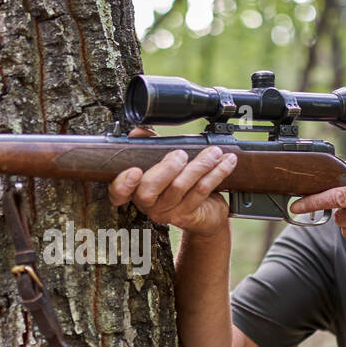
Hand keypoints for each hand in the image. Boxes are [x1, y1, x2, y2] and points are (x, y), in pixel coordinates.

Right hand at [107, 127, 236, 237]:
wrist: (204, 214)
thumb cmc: (180, 185)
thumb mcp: (163, 164)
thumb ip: (150, 147)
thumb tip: (139, 131)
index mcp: (136, 190)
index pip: (118, 193)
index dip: (123, 184)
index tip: (134, 171)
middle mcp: (148, 204)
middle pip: (149, 190)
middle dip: (166, 168)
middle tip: (180, 154)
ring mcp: (168, 212)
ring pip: (179, 187)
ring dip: (199, 165)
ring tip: (213, 152)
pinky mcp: (188, 215)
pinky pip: (201, 191)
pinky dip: (217, 173)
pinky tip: (226, 161)